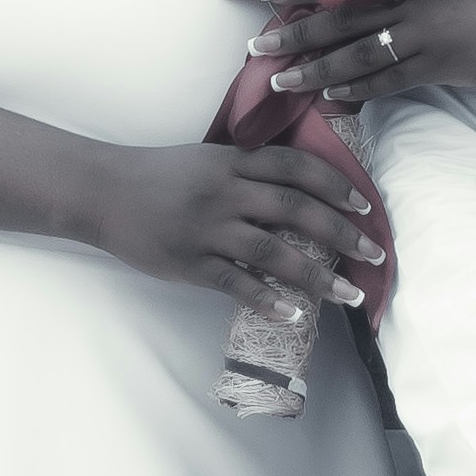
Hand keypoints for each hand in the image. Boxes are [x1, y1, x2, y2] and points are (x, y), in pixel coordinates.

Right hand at [76, 130, 386, 307]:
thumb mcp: (207, 160)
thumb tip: (300, 191)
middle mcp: (225, 192)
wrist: (101, 192)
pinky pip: (237, 284)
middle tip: (375, 253)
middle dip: (342, 231)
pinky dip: (269, 300)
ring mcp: (207, 229)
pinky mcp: (189, 263)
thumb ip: (248, 171)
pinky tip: (297, 315)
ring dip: (318, 275)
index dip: (335, 185)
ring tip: (349, 294)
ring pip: (274, 252)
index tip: (365, 206)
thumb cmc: (158, 176)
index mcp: (232, 162)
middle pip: (295, 209)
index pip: (296, 168)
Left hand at [259, 0, 475, 106]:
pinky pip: (389, 80)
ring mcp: (425, 33)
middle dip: (296, 33)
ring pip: (358, 54)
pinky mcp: (440, 64)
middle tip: (257, 47)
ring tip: (282, 81)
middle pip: (341, 18)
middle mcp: (412, 0)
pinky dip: (359, 88)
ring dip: (316, 69)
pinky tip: (332, 94)